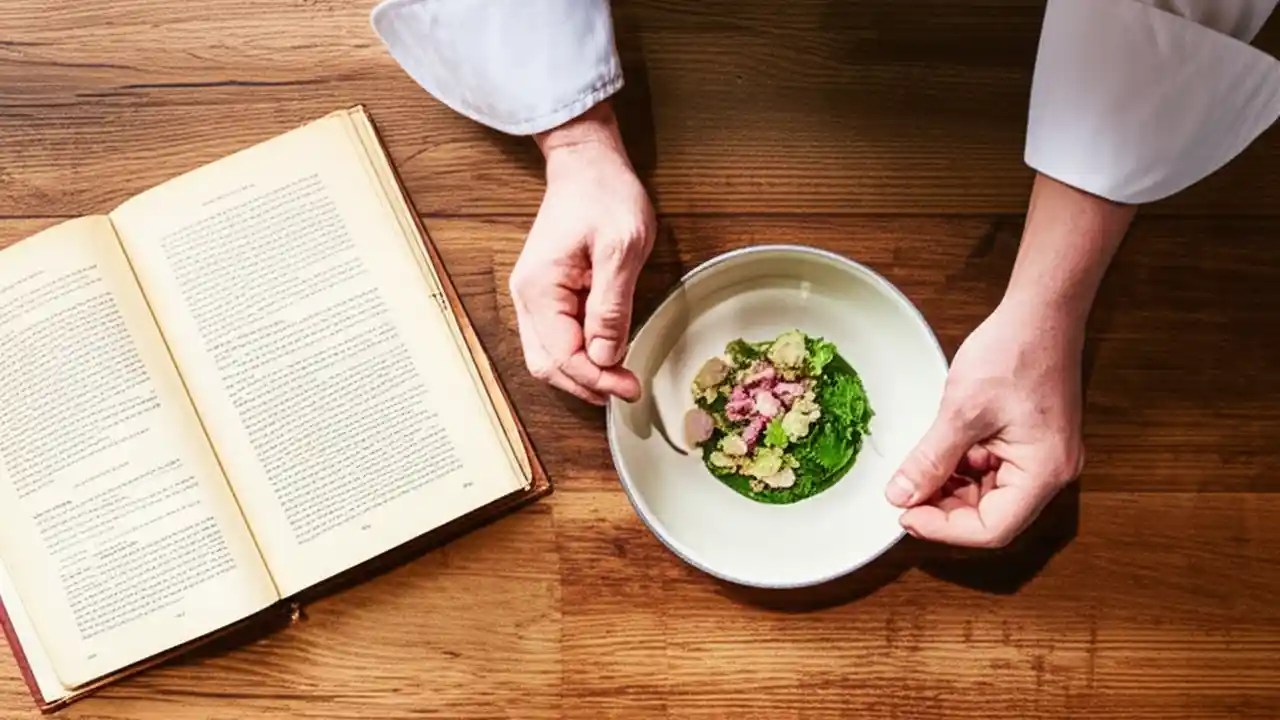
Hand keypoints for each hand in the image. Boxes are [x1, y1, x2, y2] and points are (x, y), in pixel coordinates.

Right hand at [508, 102, 654, 404]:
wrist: (587, 163)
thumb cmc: (605, 195)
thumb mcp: (621, 248)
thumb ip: (611, 306)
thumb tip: (605, 356)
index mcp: (540, 288)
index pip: (563, 356)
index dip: (597, 379)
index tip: (630, 387)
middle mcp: (527, 297)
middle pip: (547, 364)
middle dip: (585, 385)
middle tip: (625, 390)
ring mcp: (533, 296)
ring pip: (548, 356)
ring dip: (580, 375)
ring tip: (616, 381)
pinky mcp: (546, 293)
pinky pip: (555, 338)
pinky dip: (578, 356)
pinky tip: (605, 358)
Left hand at [884, 302, 1085, 547]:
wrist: (1041, 312)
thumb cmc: (1014, 352)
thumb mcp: (960, 411)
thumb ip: (930, 460)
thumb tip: (900, 496)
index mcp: (1044, 471)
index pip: (992, 528)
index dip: (944, 528)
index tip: (905, 515)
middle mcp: (1051, 473)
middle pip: (992, 517)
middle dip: (944, 510)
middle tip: (903, 496)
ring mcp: (1043, 458)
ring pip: (990, 496)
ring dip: (951, 490)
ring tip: (916, 473)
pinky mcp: (1030, 444)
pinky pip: (993, 472)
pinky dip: (963, 470)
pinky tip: (938, 455)